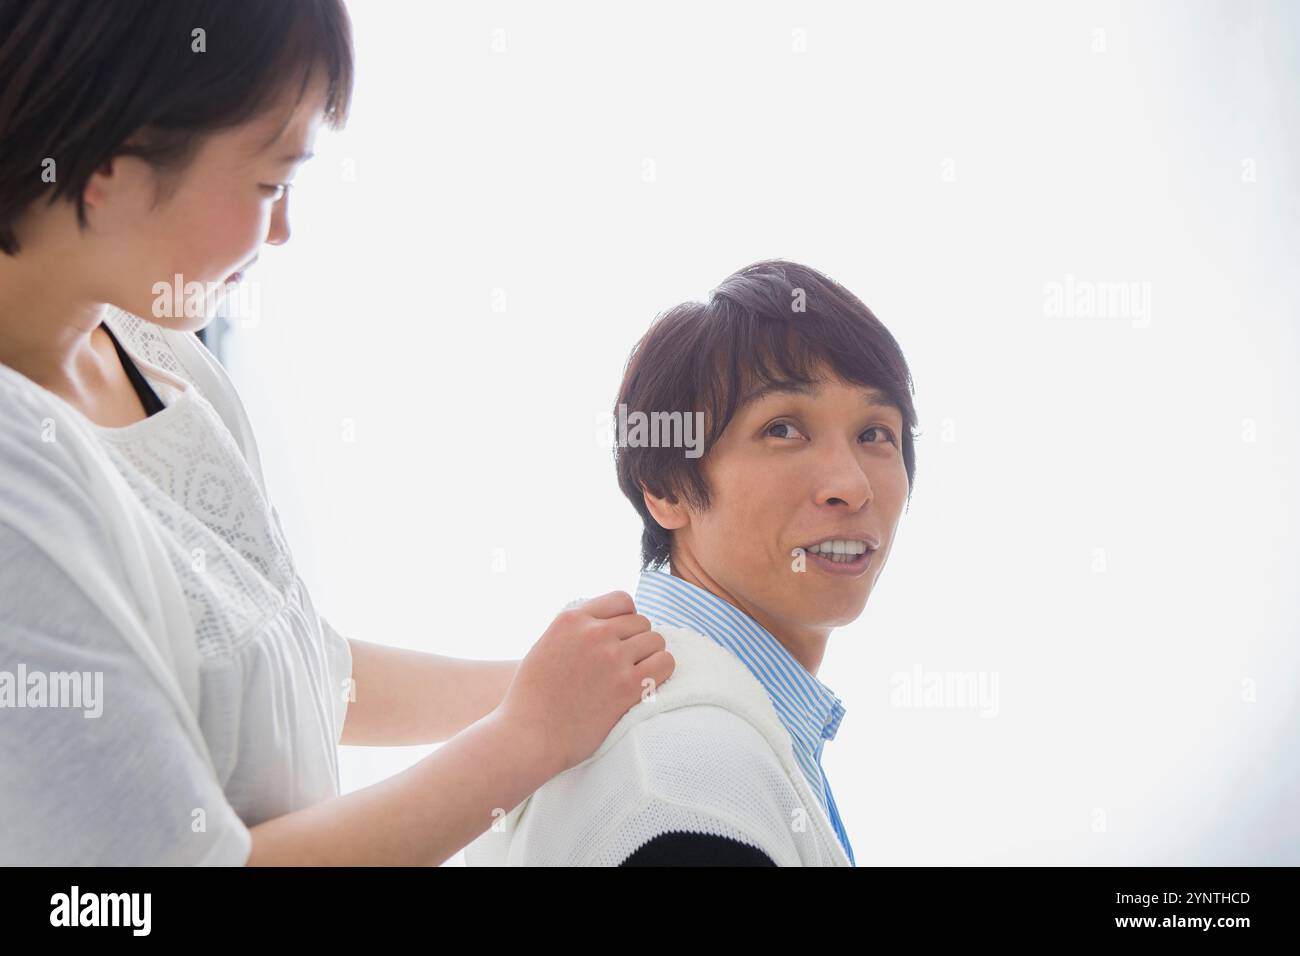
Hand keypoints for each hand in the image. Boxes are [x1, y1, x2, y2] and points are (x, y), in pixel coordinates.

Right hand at [494, 590, 674, 776]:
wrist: (529, 735)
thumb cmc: (533, 698)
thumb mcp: (546, 646)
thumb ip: (575, 631)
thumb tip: (608, 626)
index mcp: (572, 619)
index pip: (622, 600)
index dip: (627, 619)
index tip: (621, 639)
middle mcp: (594, 633)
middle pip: (642, 622)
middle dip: (637, 642)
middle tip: (626, 665)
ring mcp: (612, 658)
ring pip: (656, 641)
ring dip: (651, 657)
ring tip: (636, 676)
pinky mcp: (627, 686)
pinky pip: (665, 663)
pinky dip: (661, 673)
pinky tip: (646, 686)